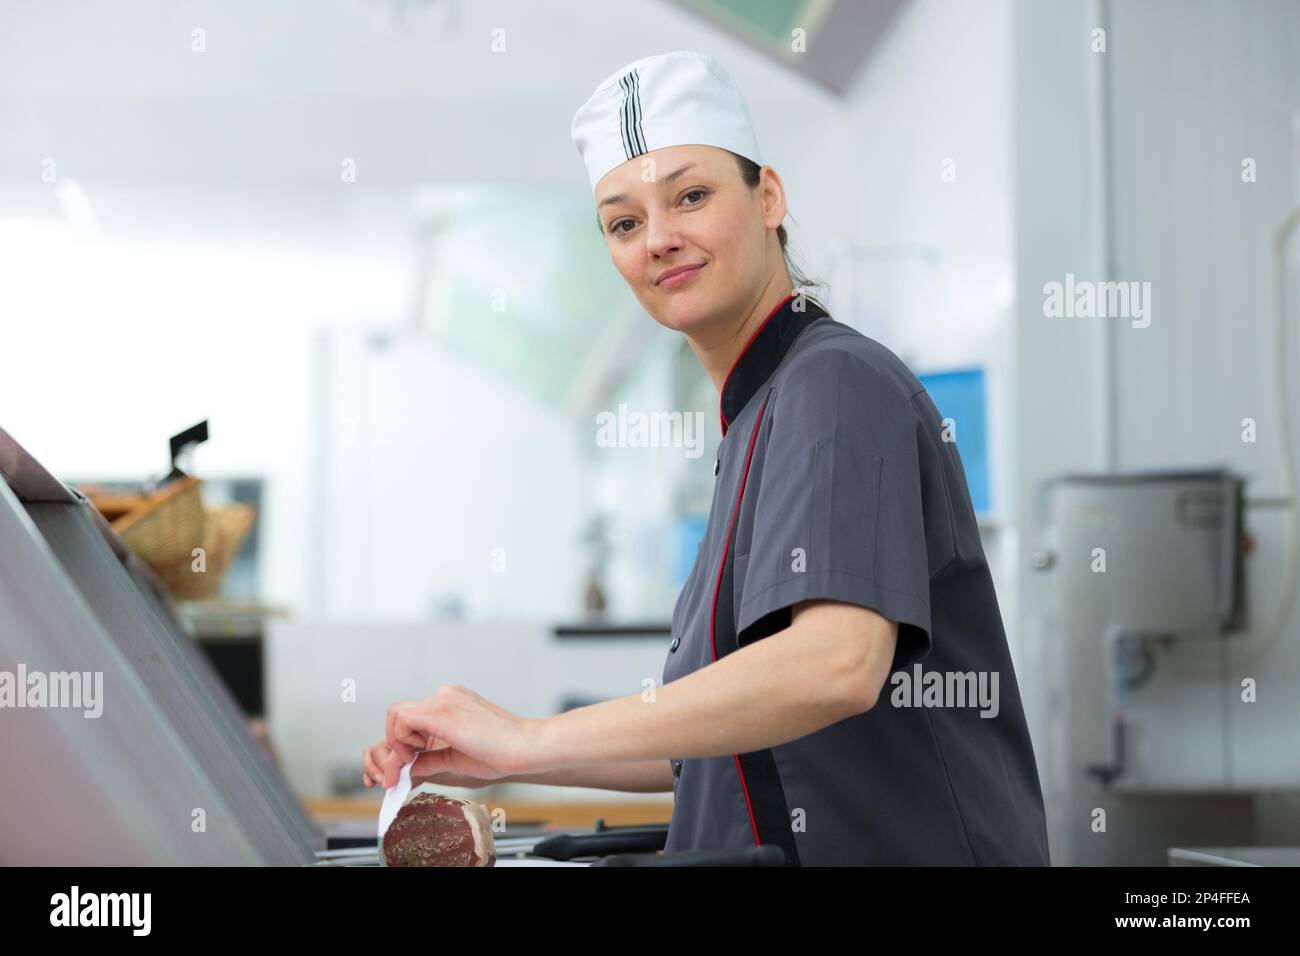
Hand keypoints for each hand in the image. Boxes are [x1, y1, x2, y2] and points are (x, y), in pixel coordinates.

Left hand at [375, 684, 539, 788]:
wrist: (525, 747)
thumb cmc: (502, 753)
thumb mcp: (457, 758)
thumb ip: (432, 759)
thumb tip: (409, 767)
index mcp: (452, 703)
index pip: (412, 716)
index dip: (403, 743)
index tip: (406, 767)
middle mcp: (445, 696)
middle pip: (400, 713)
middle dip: (396, 743)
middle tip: (404, 766)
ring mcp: (443, 700)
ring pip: (396, 714)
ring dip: (397, 742)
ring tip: (412, 761)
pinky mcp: (440, 711)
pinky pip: (402, 720)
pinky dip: (400, 742)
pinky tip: (415, 756)